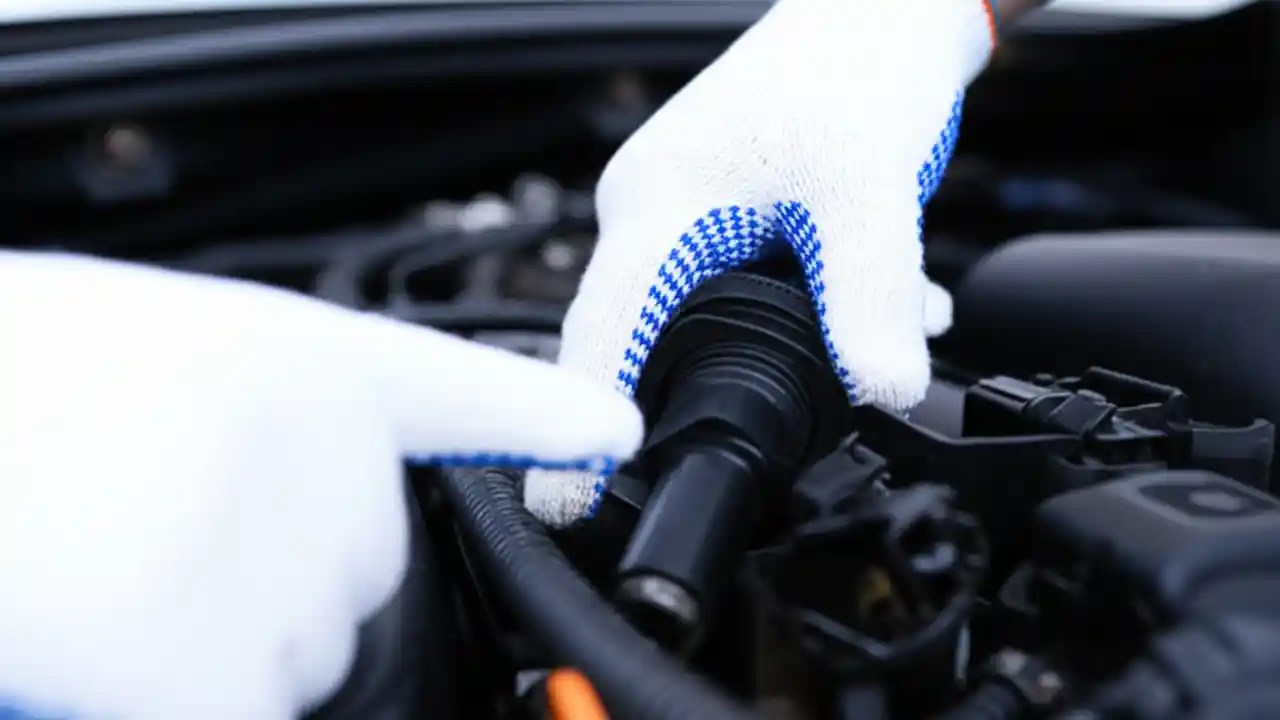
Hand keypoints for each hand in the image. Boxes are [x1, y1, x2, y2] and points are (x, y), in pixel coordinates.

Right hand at [0, 251, 640, 718]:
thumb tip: (294, 504)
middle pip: (370, 575)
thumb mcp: (141, 358)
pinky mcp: (200, 661)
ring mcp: (273, 560)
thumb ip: (251, 423)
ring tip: (112, 574)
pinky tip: (155, 637)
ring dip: (226, 647)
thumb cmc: (1, 384)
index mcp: (301, 362)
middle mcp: (317, 454)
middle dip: (284, 586)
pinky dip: (220, 690)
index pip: (465, 391)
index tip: (611, 434)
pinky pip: (264, 715)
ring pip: (310, 659)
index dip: (549, 419)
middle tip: (154, 537)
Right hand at [525, 0, 996, 525]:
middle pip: (638, 336)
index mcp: (655, 207)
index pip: (601, 336)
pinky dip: (784, 312)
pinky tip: (854, 315)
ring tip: (840, 371)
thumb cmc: (855, 68)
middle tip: (706, 460)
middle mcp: (649, 209)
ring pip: (691, 312)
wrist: (880, 8)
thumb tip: (881, 390)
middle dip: (677, 400)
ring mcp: (678, 207)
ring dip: (759, 353)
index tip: (565, 502)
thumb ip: (868, 290)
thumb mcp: (867, 185)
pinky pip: (723, 282)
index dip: (582, 422)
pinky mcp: (716, 205)